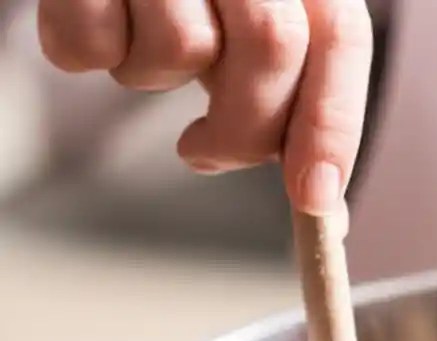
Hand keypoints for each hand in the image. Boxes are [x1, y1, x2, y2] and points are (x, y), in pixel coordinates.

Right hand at [37, 0, 372, 213]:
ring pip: (182, 44)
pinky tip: (103, 26)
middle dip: (245, 128)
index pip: (340, 37)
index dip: (330, 123)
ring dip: (155, 76)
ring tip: (145, 48)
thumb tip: (325, 211)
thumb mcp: (254, 38)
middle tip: (206, 152)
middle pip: (273, 44)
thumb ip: (296, 108)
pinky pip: (91, 42)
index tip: (314, 197)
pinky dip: (89, 52)